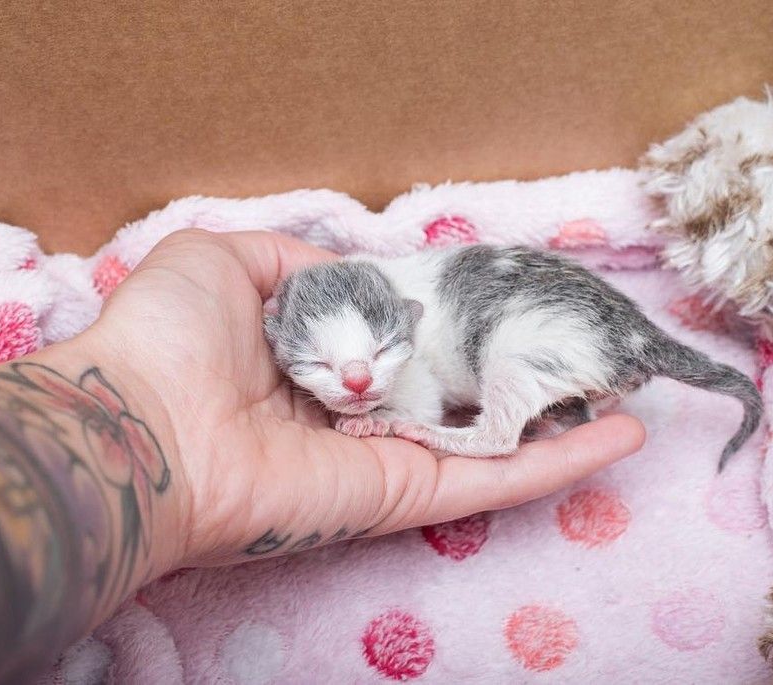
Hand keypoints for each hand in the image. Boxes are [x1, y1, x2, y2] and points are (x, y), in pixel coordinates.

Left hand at [84, 229, 644, 566]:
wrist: (140, 423)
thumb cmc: (171, 336)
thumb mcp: (227, 260)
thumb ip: (299, 260)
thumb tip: (353, 266)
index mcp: (323, 360)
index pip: (412, 340)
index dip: (464, 320)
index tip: (515, 298)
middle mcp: (364, 413)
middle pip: (463, 394)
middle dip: (525, 373)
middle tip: (591, 348)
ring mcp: (391, 459)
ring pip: (495, 440)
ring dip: (564, 419)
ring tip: (631, 390)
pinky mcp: (408, 496)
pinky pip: (496, 479)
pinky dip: (561, 463)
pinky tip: (622, 436)